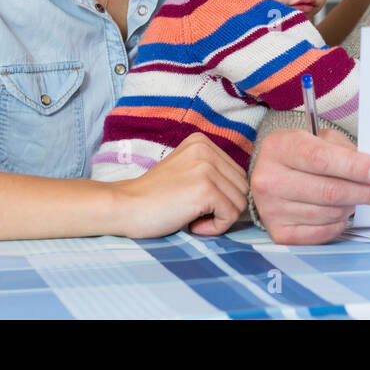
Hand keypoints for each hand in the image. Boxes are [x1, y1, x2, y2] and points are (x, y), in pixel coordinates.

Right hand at [110, 133, 249, 238]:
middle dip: (224, 207)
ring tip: (192, 218)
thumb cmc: (154, 197)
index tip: (196, 203)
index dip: (222, 196)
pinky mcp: (205, 189)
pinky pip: (230, 215)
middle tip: (195, 213)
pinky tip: (192, 225)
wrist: (124, 207)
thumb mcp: (186, 171)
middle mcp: (206, 149)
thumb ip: (213, 172)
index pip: (237, 174)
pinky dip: (215, 228)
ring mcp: (206, 168)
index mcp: (202, 142)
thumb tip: (245, 191)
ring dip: (220, 218)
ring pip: (240, 202)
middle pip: (242, 187)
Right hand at [250, 128, 369, 244]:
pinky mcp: (279, 232)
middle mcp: (269, 180)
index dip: (354, 167)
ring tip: (358, 197)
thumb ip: (345, 151)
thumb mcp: (319, 139)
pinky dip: (339, 224)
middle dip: (365, 192)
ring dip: (352, 206)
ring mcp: (271, 209)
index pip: (321, 159)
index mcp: (279, 148)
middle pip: (329, 190)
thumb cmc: (301, 154)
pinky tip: (342, 212)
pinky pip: (322, 232)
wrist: (271, 174)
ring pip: (328, 213)